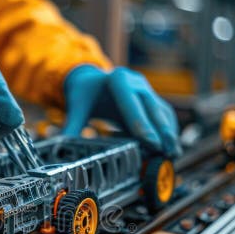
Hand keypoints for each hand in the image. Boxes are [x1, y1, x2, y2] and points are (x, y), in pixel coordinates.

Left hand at [61, 65, 180, 156]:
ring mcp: (146, 90)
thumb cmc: (84, 93)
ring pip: (162, 111)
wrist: (92, 80)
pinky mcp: (151, 99)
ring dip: (169, 133)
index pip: (131, 101)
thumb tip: (61, 146)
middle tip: (167, 151)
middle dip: (161, 131)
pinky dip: (168, 130)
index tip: (149, 142)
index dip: (141, 122)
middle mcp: (136, 82)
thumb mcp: (76, 106)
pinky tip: (169, 147)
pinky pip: (163, 115)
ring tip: (172, 154)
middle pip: (152, 107)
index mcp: (117, 79)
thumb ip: (72, 125)